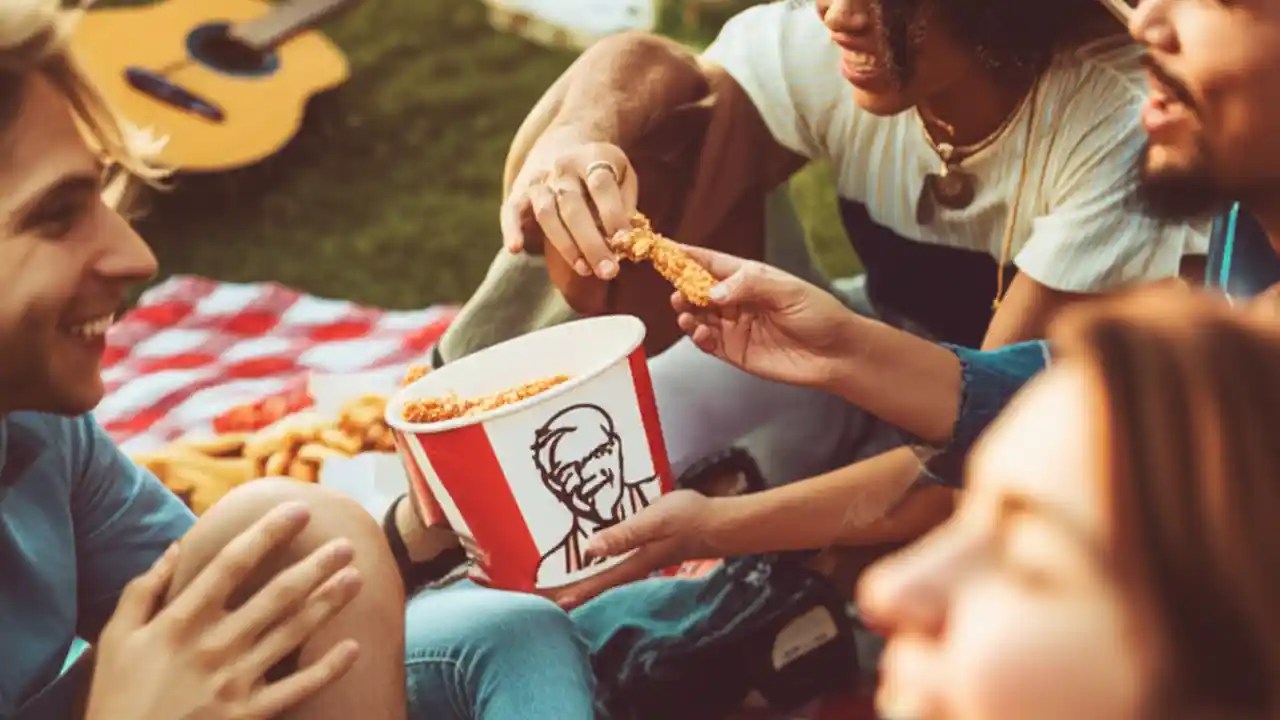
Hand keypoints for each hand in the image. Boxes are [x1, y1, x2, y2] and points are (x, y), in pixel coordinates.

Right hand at [86, 504, 363, 719]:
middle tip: (347, 544)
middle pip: (276, 595)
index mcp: (181, 622)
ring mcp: (234, 682)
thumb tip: (177, 546)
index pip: (232, 564)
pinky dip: (327, 669)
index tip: (297, 509)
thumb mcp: (115, 639)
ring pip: (293, 633)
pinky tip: (353, 647)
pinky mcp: (249, 715)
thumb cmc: (118, 696)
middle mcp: (214, 646)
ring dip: (328, 603)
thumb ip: (144, 590)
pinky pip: (297, 688)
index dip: (268, 533)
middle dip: (315, 566)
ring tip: (356, 578)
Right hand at [501, 129, 638, 279]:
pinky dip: (511, 230)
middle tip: (608, 271)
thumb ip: (626, 202)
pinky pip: (511, 212)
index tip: (625, 241)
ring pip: (547, 213)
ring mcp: (538, 181)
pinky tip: (516, 249)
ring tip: (585, 270)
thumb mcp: (621, 174)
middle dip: (591, 242)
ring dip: (565, 245)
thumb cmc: (599, 172)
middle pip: (573, 206)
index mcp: (592, 158)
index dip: (612, 214)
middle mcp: (562, 168)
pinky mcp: (518, 193)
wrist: (560, 145)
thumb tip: (626, 238)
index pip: (601, 186)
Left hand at [548, 489, 716, 607]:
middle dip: (570, 588)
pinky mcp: (647, 552)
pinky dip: (598, 564)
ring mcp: (642, 561)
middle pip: (597, 584)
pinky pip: (615, 563)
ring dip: (582, 578)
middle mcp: (634, 567)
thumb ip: (624, 534)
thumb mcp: (655, 521)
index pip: (595, 582)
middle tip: (540, 593)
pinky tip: (591, 558)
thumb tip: (591, 548)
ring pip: (605, 575)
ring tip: (558, 580)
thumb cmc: (689, 519)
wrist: (720, 524)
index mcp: (633, 563)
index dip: (570, 591)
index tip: (543, 600)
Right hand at [672, 246, 860, 389]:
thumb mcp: (787, 291)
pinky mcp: (734, 351)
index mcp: (749, 279)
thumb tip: (712, 291)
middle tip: (677, 290)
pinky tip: (697, 331)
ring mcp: (734, 326)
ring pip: (698, 316)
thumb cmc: (818, 315)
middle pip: (699, 290)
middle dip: (683, 287)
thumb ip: (749, 286)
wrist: (836, 354)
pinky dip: (697, 336)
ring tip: (684, 310)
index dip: (689, 256)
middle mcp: (737, 300)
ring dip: (686, 312)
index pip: (712, 263)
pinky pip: (707, 342)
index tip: (666, 249)